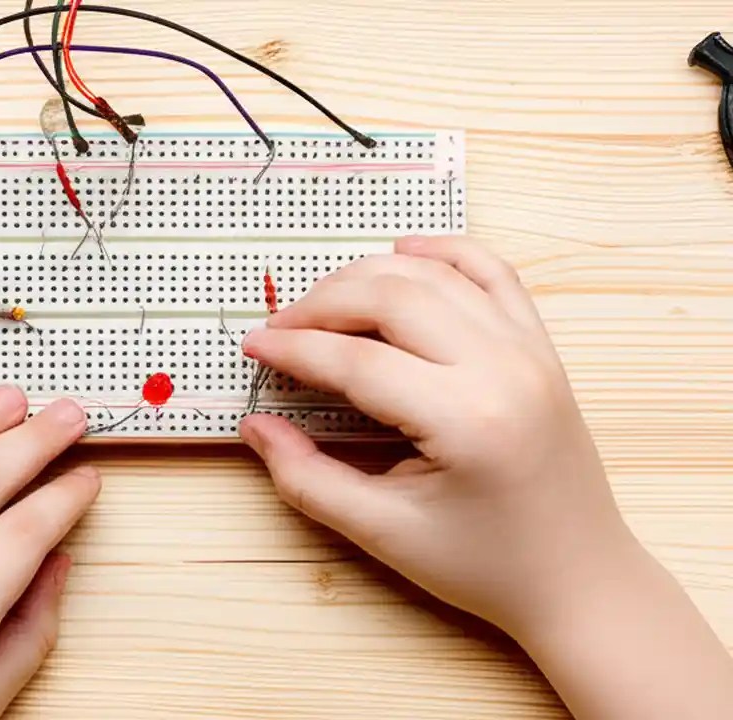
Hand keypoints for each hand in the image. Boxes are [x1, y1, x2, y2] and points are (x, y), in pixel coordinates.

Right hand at [239, 236, 633, 634]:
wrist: (579, 580)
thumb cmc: (487, 565)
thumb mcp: (384, 534)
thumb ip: (308, 479)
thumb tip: (257, 428)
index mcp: (466, 421)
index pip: (357, 360)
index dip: (294, 348)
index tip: (254, 346)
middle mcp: (504, 370)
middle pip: (393, 297)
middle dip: (323, 303)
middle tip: (281, 329)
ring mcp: (530, 351)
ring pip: (436, 275)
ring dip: (369, 276)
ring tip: (323, 304)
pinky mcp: (541, 348)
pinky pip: (492, 273)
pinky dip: (444, 252)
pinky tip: (402, 254)